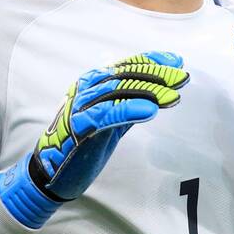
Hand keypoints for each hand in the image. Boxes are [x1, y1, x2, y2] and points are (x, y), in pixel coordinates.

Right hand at [0, 51, 188, 227]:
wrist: (52, 172)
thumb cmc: (83, 143)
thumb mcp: (113, 120)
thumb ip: (131, 104)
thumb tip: (162, 90)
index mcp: (93, 83)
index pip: (127, 65)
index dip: (153, 60)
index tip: (177, 61)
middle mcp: (86, 89)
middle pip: (126, 75)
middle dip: (157, 74)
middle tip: (181, 77)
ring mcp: (80, 106)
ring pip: (117, 90)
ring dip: (148, 90)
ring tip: (173, 95)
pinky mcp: (79, 127)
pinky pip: (106, 113)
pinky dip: (129, 109)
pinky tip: (150, 110)